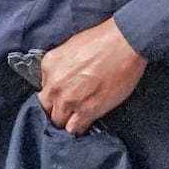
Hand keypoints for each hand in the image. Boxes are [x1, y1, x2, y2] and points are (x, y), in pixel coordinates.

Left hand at [37, 18, 145, 134]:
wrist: (125, 43)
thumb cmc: (103, 41)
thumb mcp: (70, 47)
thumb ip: (60, 66)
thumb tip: (62, 78)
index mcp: (49, 66)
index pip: (43, 89)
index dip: (53, 95)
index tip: (61, 97)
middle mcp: (54, 85)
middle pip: (46, 108)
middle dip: (55, 110)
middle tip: (67, 109)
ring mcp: (69, 100)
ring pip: (58, 121)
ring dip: (66, 120)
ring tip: (76, 118)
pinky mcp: (86, 110)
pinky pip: (73, 128)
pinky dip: (77, 127)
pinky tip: (84, 122)